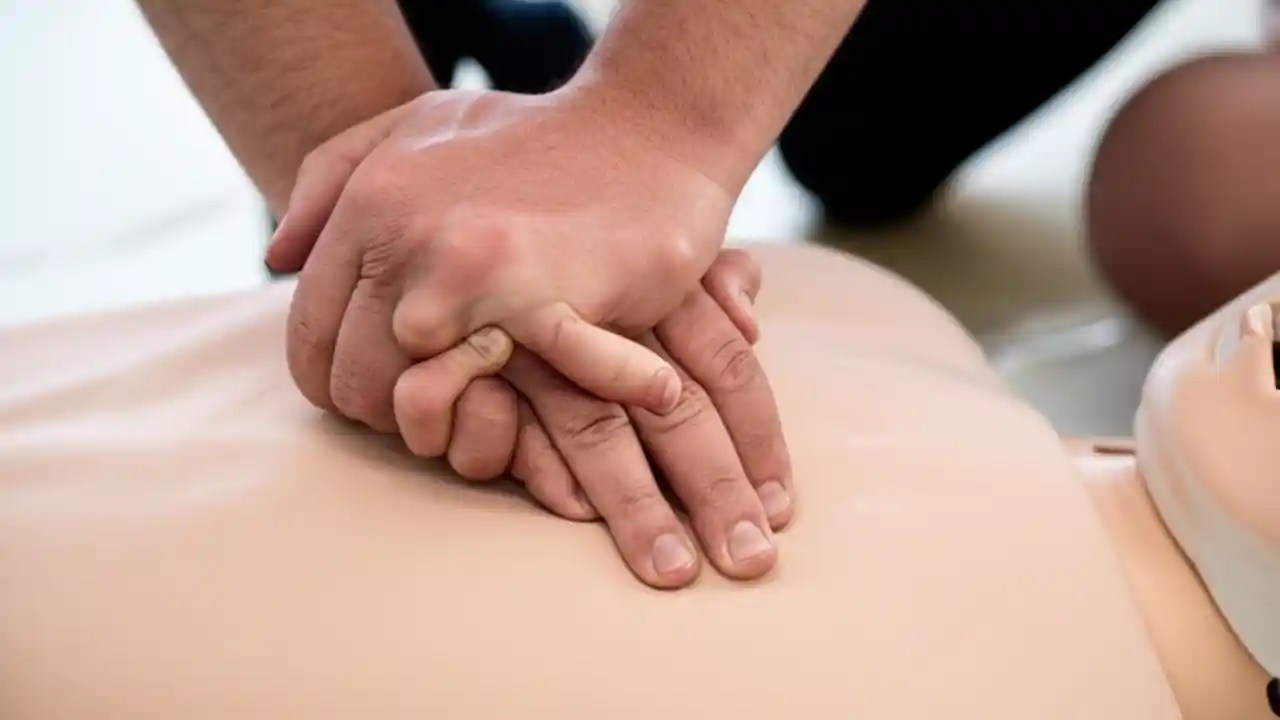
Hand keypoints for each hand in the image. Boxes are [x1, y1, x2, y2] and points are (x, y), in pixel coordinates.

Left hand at [267, 86, 736, 434]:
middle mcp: (403, 236)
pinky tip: (525, 400)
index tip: (387, 390)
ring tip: (484, 408)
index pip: (309, 336)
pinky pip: (486, 398)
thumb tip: (277, 257)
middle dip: (390, 412)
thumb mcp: (419, 123)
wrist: (650, 129)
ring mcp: (467, 273)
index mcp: (369, 201)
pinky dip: (501, 418)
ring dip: (443, 423)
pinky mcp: (536, 305)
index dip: (340, 382)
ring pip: (409, 402)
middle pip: (354, 380)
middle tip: (442, 407)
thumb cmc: (536, 135)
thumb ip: (332, 175)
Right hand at [395, 250, 792, 587]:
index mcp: (656, 286)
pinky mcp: (469, 362)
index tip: (782, 505)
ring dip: (636, 506)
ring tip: (671, 570)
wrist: (455, 187)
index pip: (726, 367)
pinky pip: (509, 430)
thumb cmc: (566, 226)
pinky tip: (577, 513)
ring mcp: (537, 341)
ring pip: (597, 432)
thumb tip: (750, 315)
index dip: (759, 439)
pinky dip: (542, 472)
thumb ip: (703, 280)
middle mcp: (603, 315)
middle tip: (751, 561)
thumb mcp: (640, 238)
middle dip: (717, 489)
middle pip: (676, 413)